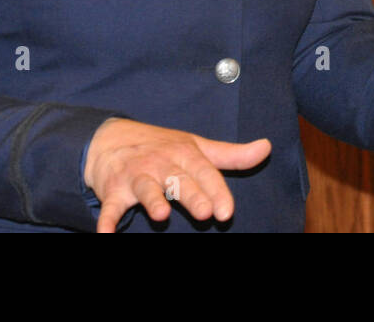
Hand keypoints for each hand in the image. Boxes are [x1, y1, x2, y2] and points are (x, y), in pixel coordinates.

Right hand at [84, 118, 271, 232]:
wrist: (109, 139)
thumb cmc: (161, 147)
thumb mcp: (197, 147)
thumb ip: (232, 155)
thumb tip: (267, 147)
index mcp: (185, 155)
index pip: (205, 174)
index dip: (217, 192)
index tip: (227, 212)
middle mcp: (161, 164)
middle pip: (178, 181)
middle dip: (191, 195)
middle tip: (205, 212)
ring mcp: (136, 176)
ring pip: (145, 188)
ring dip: (151, 200)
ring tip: (161, 215)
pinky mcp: (114, 190)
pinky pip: (110, 207)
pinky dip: (106, 220)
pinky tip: (106, 234)